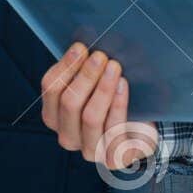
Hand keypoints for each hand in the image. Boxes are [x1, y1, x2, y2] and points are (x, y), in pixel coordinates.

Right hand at [40, 43, 157, 169]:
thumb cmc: (112, 100)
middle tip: (101, 56)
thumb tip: (87, 35)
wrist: (141, 127)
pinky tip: (123, 86)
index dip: (65, 66)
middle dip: (86, 76)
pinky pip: (113, 129)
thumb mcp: (96, 81)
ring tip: (115, 67)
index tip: (81, 47)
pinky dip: (118, 104)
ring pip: (90, 116)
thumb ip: (86, 65)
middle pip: (69, 103)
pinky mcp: (112, 157)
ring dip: (103, 88)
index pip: (51, 88)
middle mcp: (66, 135)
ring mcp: (88, 150)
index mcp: (54, 115)